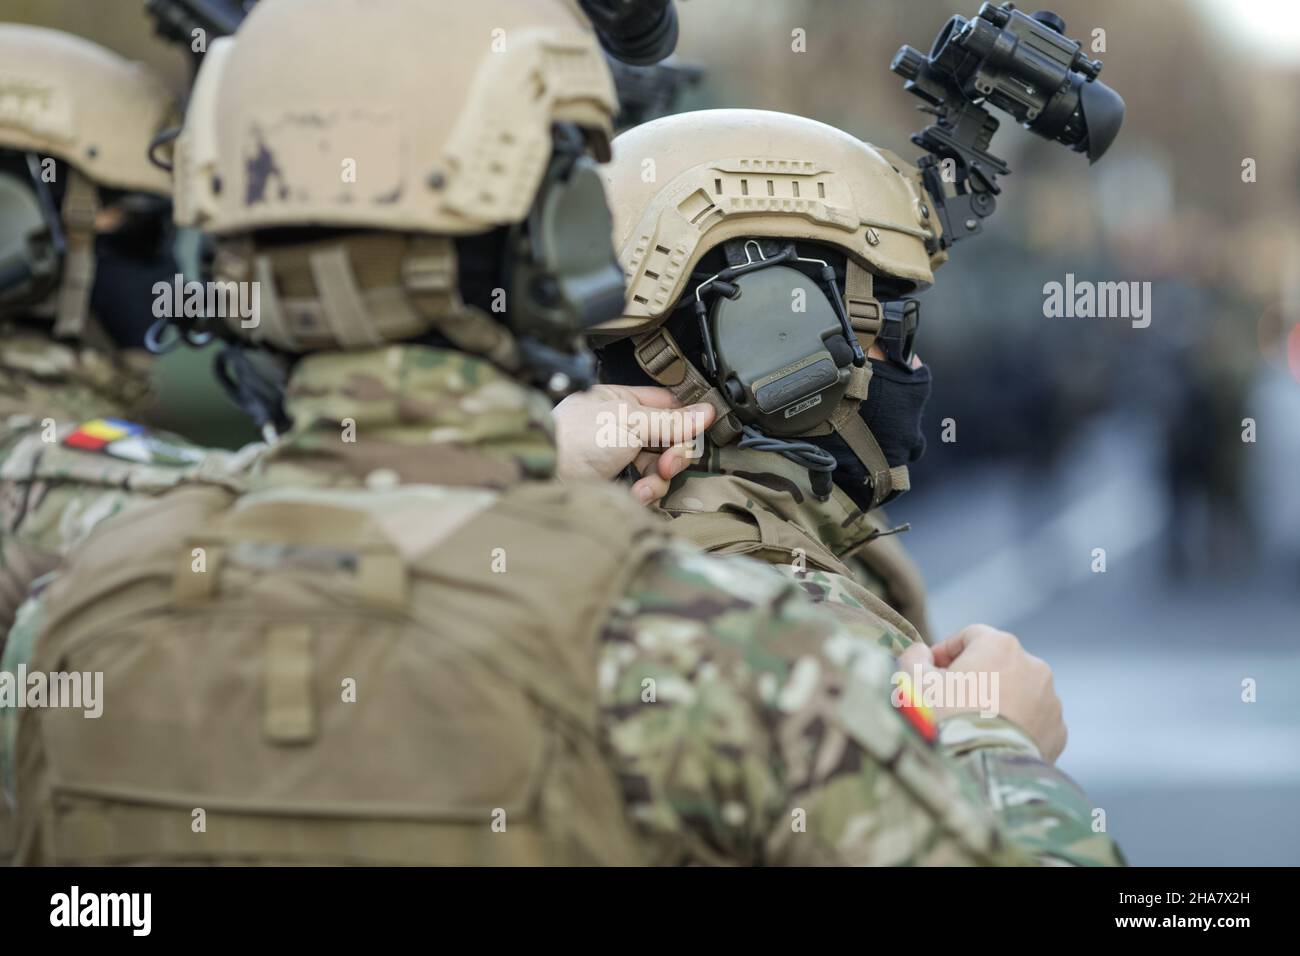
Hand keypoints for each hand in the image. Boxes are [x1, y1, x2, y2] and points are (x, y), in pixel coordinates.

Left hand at [552, 385, 714, 503]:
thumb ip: (671, 421)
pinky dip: (646, 492)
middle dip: (675, 454)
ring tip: (648, 482)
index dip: (687, 419)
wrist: (547, 472)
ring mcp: (621, 456)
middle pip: (670, 440)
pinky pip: (646, 488)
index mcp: (625, 400)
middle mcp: (624, 427)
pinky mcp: (618, 483)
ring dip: (660, 477)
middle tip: (669, 462)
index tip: (700, 430)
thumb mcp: (631, 421)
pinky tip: (636, 492)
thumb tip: (706, 412)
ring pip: (660, 467)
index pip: (669, 406)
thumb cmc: (576, 436)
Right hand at [897, 625, 1066, 761]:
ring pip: (1017, 692)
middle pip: (996, 664)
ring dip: (996, 701)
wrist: (980, 774)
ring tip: (971, 726)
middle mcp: (1033, 666)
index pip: (970, 636)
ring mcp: (1050, 700)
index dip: (945, 651)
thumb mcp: (912, 681)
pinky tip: (992, 742)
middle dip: (974, 677)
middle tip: (948, 701)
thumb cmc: (944, 720)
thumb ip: (914, 657)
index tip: (929, 670)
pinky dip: (1015, 726)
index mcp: (1000, 645)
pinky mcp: (1057, 732)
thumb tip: (922, 654)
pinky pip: (1032, 721)